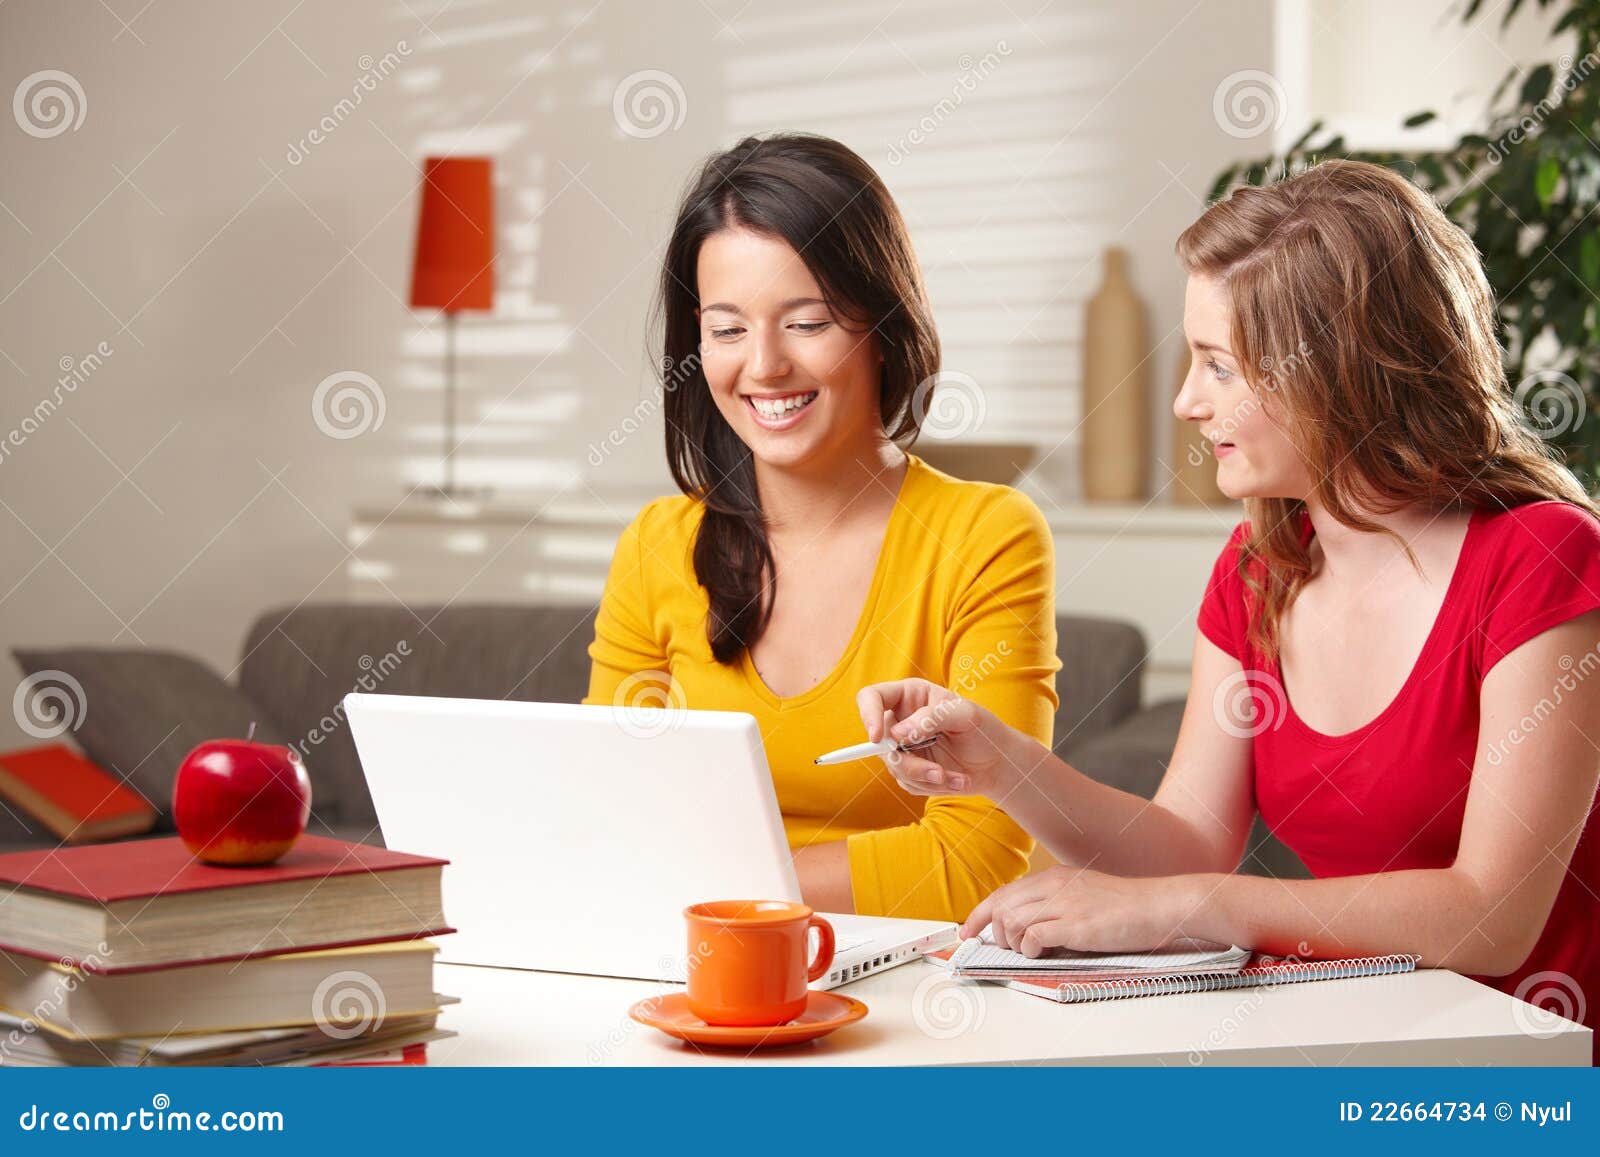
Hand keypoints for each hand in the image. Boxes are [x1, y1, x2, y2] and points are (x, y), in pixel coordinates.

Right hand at [854, 678, 1021, 796]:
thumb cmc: (983, 729)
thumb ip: (932, 717)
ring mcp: (903, 747)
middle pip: (880, 742)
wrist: (997, 762)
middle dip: (910, 763)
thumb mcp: (965, 715)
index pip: (871, 697)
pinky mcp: (910, 770)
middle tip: (938, 773)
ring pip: (895, 767)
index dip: (868, 715)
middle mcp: (901, 720)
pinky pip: (908, 783)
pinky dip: (933, 786)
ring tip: (956, 777)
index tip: (878, 738)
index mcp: (910, 696)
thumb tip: (898, 733)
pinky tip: (955, 780)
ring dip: (927, 777)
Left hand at [961, 866, 1200, 956]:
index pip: (1003, 893)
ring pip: (1012, 921)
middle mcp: (1054, 886)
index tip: (968, 931)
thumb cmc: (1127, 906)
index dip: (980, 914)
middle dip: (993, 932)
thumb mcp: (1084, 894)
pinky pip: (1034, 936)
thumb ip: (1055, 904)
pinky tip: (1042, 953)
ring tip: (1028, 952)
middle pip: (1001, 906)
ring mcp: (1064, 904)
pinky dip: (1030, 949)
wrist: (1159, 905)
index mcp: (1054, 877)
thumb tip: (1028, 926)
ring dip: (1013, 943)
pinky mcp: (1076, 925)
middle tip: (1003, 948)